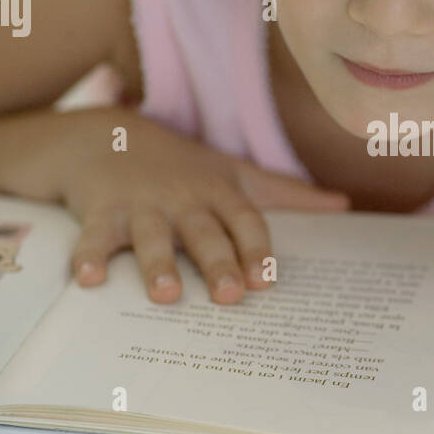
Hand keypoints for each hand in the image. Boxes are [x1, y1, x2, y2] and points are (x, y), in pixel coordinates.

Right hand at [61, 108, 349, 303]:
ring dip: (157, 265)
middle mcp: (183, 199)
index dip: (256, 249)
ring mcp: (141, 206)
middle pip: (203, 233)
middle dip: (217, 263)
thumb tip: (344, 205)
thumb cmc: (182, 167)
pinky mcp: (101, 213)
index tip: (267, 281)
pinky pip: (94, 237)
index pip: (245, 221)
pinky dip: (88, 257)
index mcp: (219, 193)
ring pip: (151, 237)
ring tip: (165, 296)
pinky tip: (90, 281)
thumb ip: (288, 194)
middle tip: (230, 296)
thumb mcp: (236, 172)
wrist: (105, 138)